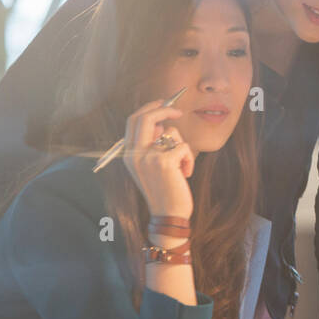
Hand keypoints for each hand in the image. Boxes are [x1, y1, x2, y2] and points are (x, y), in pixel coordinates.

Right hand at [122, 100, 194, 219]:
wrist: (168, 215)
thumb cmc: (164, 190)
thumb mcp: (151, 166)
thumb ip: (151, 145)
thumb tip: (161, 123)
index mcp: (128, 154)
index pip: (133, 121)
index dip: (149, 108)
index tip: (162, 104)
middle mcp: (134, 154)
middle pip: (145, 117)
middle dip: (164, 109)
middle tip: (179, 111)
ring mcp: (148, 157)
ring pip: (172, 133)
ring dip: (182, 147)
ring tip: (181, 166)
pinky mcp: (164, 161)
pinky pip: (184, 147)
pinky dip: (189, 159)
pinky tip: (185, 174)